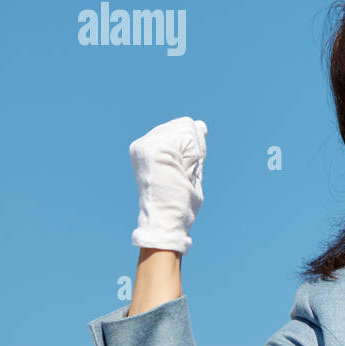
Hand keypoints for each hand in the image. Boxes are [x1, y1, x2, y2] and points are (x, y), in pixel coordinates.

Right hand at [129, 116, 206, 254]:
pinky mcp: (153, 147)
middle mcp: (143, 143)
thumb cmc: (179, 203)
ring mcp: (146, 144)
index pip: (183, 129)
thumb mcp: (189, 169)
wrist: (167, 221)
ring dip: (194, 155)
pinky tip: (180, 171)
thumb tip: (201, 124)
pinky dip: (193, 156)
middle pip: (187, 124)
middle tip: (181, 175)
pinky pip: (188, 136)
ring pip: (189, 129)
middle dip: (194, 150)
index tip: (180, 174)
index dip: (192, 151)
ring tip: (180, 175)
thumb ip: (193, 148)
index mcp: (148, 148)